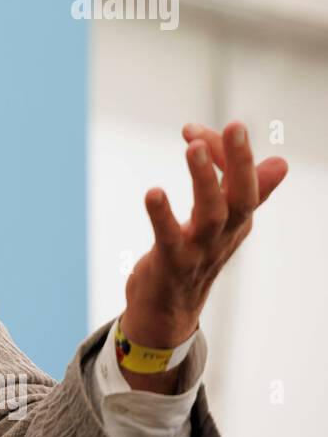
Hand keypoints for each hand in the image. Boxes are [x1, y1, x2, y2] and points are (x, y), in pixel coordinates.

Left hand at [121, 121, 287, 350]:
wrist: (166, 311)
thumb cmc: (193, 259)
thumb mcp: (222, 223)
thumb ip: (243, 191)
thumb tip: (281, 162)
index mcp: (238, 220)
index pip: (241, 180)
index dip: (225, 151)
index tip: (195, 129)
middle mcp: (225, 234)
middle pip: (242, 197)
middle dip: (239, 161)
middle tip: (235, 125)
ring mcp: (200, 251)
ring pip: (211, 214)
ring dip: (205, 180)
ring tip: (193, 148)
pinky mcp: (172, 264)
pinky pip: (170, 238)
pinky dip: (162, 215)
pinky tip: (154, 193)